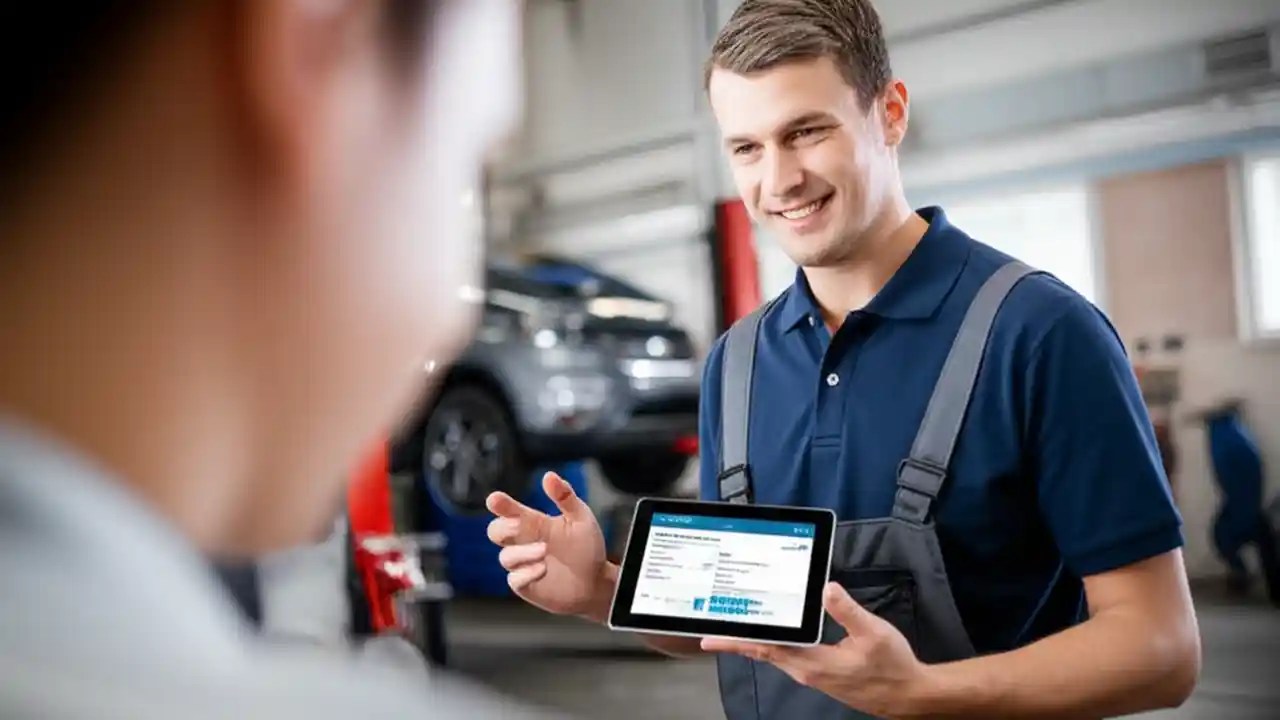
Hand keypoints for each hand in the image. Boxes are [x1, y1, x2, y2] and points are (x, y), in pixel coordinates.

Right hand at [485, 472, 608, 617]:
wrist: (596, 582)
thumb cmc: (586, 547)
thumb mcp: (580, 518)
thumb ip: (565, 497)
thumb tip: (549, 475)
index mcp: (533, 523)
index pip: (509, 511)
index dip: (500, 505)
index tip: (494, 500)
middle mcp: (523, 542)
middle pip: (495, 532)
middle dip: (503, 527)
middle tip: (519, 524)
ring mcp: (523, 564)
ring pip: (506, 557)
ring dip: (523, 552)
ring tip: (544, 550)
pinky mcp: (526, 585)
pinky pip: (515, 580)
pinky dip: (526, 573)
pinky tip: (543, 569)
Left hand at [701, 583, 929, 718]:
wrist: (909, 696)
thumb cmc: (893, 666)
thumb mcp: (873, 633)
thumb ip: (846, 610)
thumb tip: (825, 588)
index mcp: (814, 663)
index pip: (765, 648)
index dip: (736, 642)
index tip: (710, 638)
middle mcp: (807, 672)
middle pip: (764, 652)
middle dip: (738, 639)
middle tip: (712, 629)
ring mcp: (813, 675)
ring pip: (776, 655)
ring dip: (756, 641)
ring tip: (736, 627)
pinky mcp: (821, 675)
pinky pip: (788, 658)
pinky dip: (775, 644)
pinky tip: (774, 633)